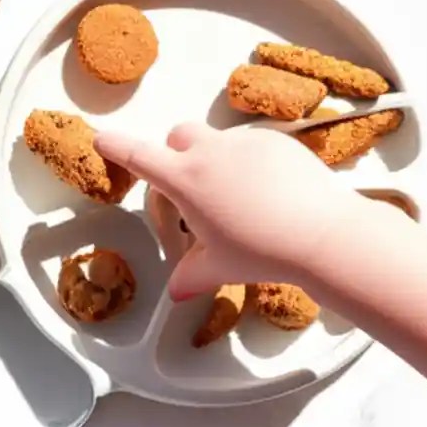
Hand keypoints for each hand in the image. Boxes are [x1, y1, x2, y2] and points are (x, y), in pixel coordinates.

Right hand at [95, 122, 377, 299]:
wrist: (324, 234)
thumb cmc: (263, 251)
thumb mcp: (220, 267)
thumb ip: (191, 275)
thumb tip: (177, 290)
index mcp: (185, 180)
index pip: (139, 157)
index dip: (117, 146)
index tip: (102, 138)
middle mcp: (210, 153)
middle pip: (177, 137)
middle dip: (175, 155)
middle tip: (190, 191)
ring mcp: (245, 142)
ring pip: (217, 141)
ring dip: (215, 161)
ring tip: (239, 199)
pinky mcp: (276, 141)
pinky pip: (252, 146)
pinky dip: (250, 164)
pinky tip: (270, 195)